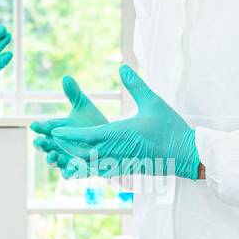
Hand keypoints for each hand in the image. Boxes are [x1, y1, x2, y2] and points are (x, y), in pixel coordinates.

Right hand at [30, 76, 108, 177]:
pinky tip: (68, 171)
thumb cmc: (93, 123)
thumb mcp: (84, 107)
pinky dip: (67, 172)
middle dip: (41, 144)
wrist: (112, 140)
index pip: (44, 127)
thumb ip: (74, 94)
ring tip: (52, 157)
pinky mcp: (77, 169)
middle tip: (40, 142)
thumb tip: (66, 77)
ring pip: (54, 160)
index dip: (39, 127)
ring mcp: (66, 157)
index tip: (35, 125)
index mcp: (56, 129)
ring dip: (51, 159)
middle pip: (44, 146)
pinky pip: (70, 173)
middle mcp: (57, 144)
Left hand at [51, 66, 199, 180]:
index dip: (69, 134)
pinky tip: (84, 164)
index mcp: (120, 134)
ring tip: (62, 153)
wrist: (185, 154)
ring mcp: (122, 163)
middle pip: (83, 154)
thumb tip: (122, 67)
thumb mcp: (153, 101)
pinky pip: (101, 171)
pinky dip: (89, 168)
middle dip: (66, 148)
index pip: (87, 135)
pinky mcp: (127, 169)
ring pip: (91, 165)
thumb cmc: (170, 127)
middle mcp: (117, 151)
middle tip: (53, 141)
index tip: (55, 131)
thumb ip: (135, 85)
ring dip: (75, 160)